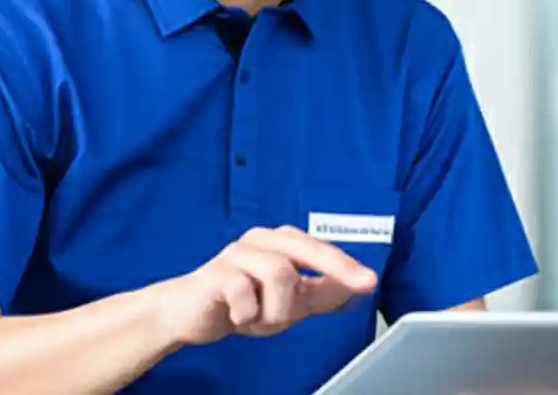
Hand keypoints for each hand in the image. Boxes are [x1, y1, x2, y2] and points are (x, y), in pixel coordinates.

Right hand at [154, 225, 377, 346]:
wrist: (188, 314)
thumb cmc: (239, 301)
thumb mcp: (288, 302)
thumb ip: (321, 294)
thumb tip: (357, 288)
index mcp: (280, 242)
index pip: (320, 249)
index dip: (346, 266)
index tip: (369, 281)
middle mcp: (261, 240)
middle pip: (306, 248)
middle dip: (334, 269)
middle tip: (358, 286)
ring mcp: (237, 254)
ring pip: (279, 274)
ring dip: (276, 308)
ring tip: (260, 317)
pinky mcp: (215, 273)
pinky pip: (245, 294)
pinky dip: (247, 314)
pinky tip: (238, 315)